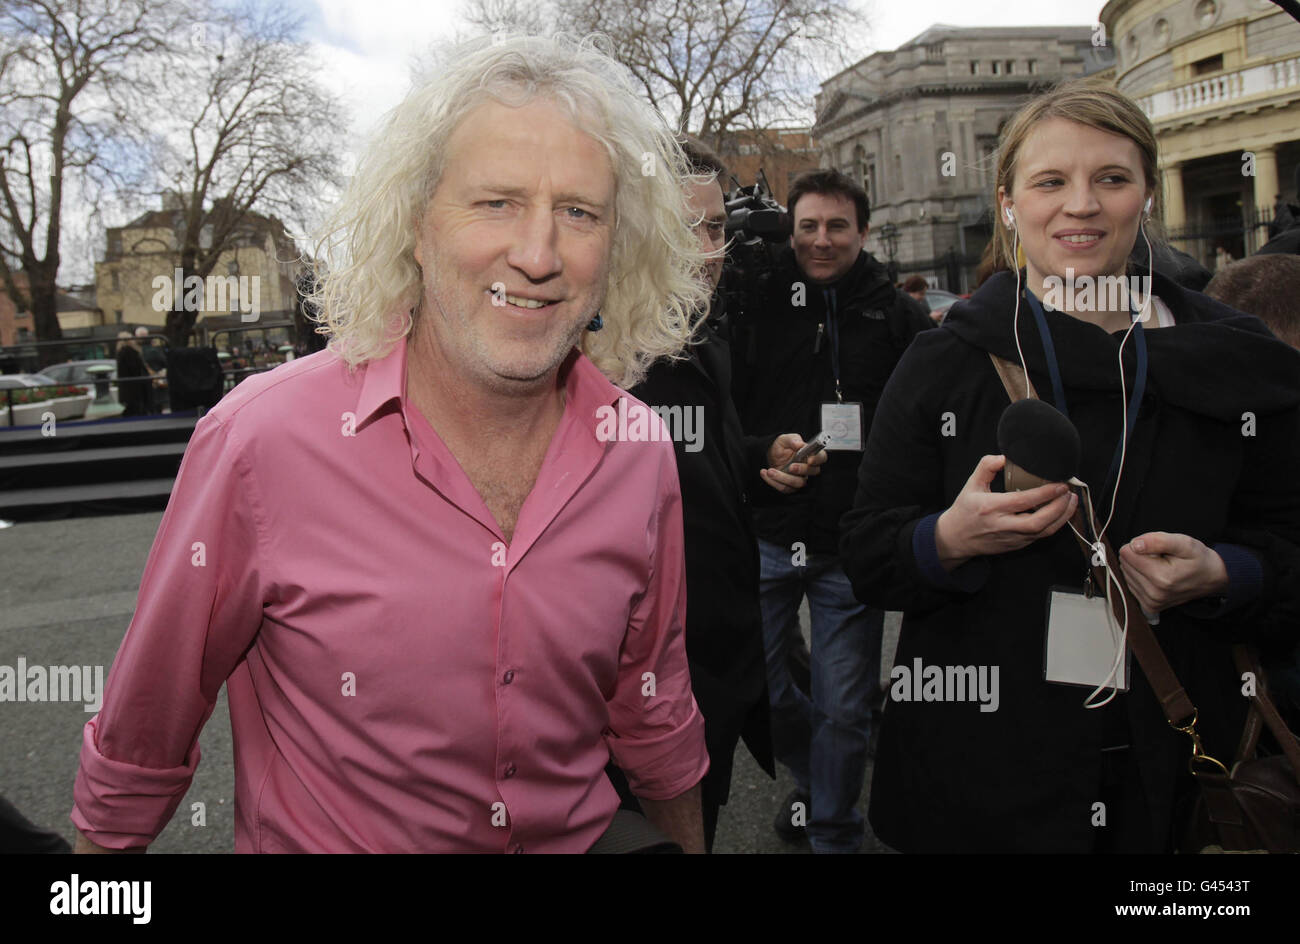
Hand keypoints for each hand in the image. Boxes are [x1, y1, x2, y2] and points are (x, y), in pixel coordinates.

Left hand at [760, 433, 827, 493]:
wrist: (769, 456)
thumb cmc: (781, 447)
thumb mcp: (783, 439)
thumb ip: (792, 439)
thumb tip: (798, 444)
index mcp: (810, 454)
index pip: (821, 457)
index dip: (818, 459)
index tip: (810, 459)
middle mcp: (807, 468)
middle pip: (812, 472)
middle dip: (802, 470)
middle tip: (791, 467)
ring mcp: (800, 478)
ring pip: (798, 483)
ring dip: (783, 478)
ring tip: (770, 471)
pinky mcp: (790, 487)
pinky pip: (785, 488)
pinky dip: (773, 482)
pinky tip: (765, 473)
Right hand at [934, 454, 1076, 568]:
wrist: (956, 539)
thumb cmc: (965, 511)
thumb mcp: (971, 485)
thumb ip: (986, 466)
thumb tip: (1005, 457)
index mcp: (991, 508)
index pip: (1023, 501)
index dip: (1045, 493)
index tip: (1059, 484)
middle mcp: (1003, 525)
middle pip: (1038, 522)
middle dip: (1059, 508)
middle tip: (1069, 493)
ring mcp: (1011, 538)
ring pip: (1044, 532)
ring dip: (1062, 517)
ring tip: (1071, 501)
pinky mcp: (1017, 545)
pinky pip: (1041, 536)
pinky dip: (1054, 524)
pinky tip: (1061, 513)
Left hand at [1118, 532, 1228, 613]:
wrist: (1212, 579)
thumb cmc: (1199, 559)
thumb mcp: (1184, 543)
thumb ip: (1158, 541)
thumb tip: (1134, 544)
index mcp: (1161, 577)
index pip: (1127, 553)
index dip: (1140, 545)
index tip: (1156, 548)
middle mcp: (1154, 593)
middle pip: (1125, 564)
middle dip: (1139, 555)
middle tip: (1160, 557)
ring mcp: (1151, 602)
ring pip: (1126, 574)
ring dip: (1139, 567)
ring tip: (1160, 566)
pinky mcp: (1149, 606)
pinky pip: (1131, 585)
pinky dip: (1140, 578)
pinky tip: (1156, 576)